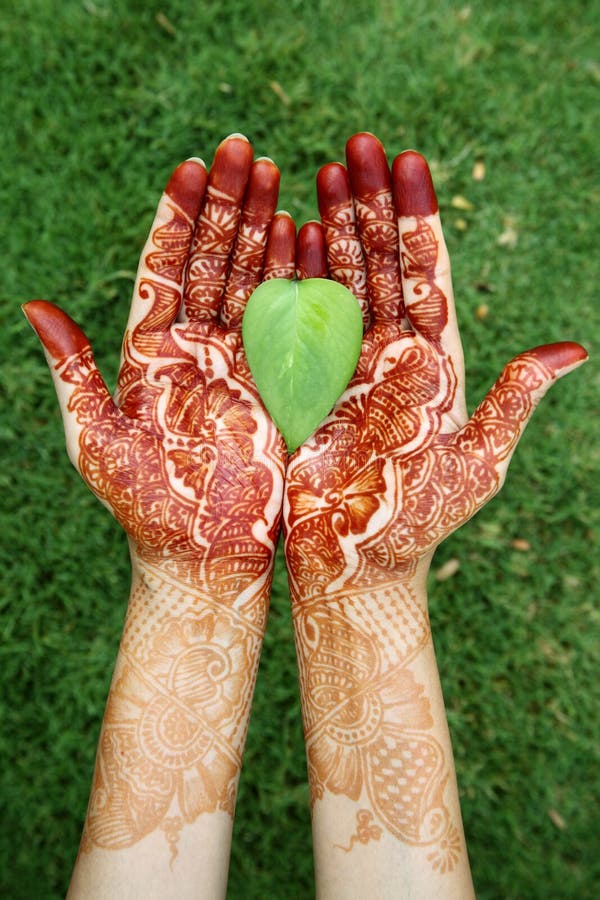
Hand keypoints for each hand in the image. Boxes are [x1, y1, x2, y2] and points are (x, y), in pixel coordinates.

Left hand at [24, 135, 293, 607]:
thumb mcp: (97, 441)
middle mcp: (198, 348)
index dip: (178, 216)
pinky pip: (294, 323)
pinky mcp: (282, 385)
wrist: (205, 555)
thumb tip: (34, 308)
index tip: (193, 166)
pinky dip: (301, 280)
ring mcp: (243, 362)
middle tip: (246, 151)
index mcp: (152, 352)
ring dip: (267, 229)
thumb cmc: (147, 509)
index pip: (165, 267)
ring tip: (282, 175)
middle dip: (230, 204)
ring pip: (255, 281)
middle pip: (214, 260)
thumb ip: (73, 374)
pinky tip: (309, 236)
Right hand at [287, 132, 585, 597]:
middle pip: (379, 262)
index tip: (407, 161)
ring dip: (329, 226)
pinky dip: (290, 275)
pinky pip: (293, 319)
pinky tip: (287, 234)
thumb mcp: (475, 462)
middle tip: (359, 146)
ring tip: (318, 172)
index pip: (426, 272)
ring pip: (337, 280)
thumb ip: (513, 400)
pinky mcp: (300, 383)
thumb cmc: (418, 520)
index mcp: (432, 361)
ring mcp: (341, 363)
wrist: (354, 559)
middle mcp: (387, 352)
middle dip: (369, 202)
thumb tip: (573, 350)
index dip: (417, 217)